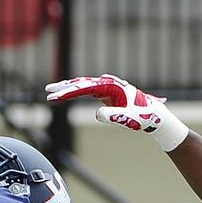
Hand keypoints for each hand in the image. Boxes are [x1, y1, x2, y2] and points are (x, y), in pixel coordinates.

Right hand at [44, 74, 189, 150]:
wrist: (154, 115)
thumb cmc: (143, 117)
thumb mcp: (129, 118)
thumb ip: (114, 116)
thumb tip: (97, 114)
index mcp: (112, 87)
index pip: (86, 87)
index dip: (69, 91)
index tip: (56, 95)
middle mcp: (108, 83)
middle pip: (82, 83)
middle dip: (64, 87)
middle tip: (47, 92)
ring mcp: (106, 87)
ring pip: (83, 85)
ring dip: (67, 89)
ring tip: (50, 92)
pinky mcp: (106, 93)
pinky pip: (87, 91)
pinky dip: (75, 92)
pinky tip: (64, 94)